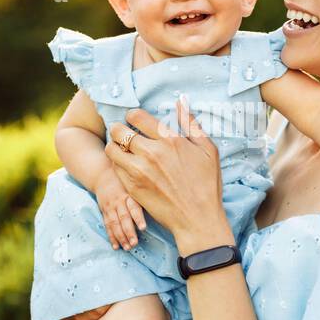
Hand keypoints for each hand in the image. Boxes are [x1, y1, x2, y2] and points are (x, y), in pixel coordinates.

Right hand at [93, 165, 146, 248]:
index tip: (143, 228)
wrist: (102, 174)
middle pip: (124, 217)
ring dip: (120, 237)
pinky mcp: (104, 211)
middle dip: (129, 232)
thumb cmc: (125, 180)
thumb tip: (164, 205)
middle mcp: (119, 200)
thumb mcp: (134, 183)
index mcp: (128, 193)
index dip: (138, 217)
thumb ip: (145, 194)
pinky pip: (107, 225)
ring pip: (114, 223)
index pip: (134, 206)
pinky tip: (115, 246)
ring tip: (127, 247)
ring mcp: (110, 206)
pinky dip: (111, 236)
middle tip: (135, 243)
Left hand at [103, 96, 233, 252]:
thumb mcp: (208, 150)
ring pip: (112, 149)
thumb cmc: (207, 184)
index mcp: (170, 140)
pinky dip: (117, 164)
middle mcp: (152, 153)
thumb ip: (192, 124)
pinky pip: (114, 168)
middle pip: (120, 131)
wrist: (197, 218)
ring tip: (122, 149)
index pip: (137, 117)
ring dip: (114, 146)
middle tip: (124, 133)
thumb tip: (182, 101)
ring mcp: (139, 171)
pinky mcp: (132, 187)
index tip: (134, 120)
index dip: (132, 116)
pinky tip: (126, 166)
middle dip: (119, 129)